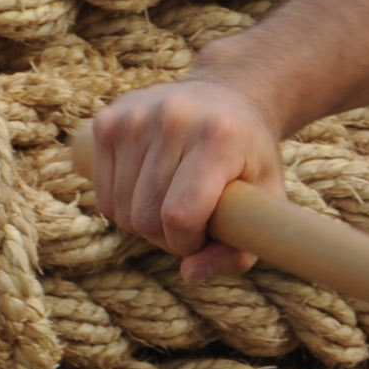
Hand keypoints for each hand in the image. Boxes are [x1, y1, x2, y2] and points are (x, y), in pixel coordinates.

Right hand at [87, 76, 287, 279]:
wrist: (228, 94)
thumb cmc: (249, 158)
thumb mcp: (266, 203)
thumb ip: (238, 252)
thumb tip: (189, 274)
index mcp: (218, 136)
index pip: (179, 215)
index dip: (187, 242)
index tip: (203, 236)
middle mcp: (172, 118)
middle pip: (145, 218)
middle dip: (166, 236)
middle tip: (189, 221)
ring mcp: (135, 117)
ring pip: (119, 211)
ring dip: (143, 223)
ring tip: (170, 203)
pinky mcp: (108, 121)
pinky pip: (102, 196)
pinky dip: (122, 206)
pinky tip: (147, 189)